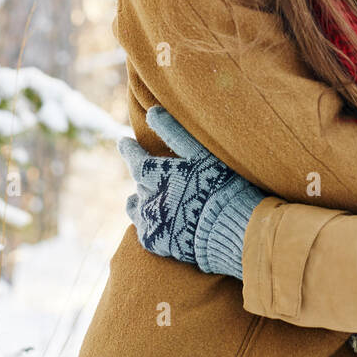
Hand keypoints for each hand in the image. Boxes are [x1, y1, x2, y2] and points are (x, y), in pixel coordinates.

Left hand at [119, 106, 263, 279]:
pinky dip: (147, 221)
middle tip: (144, 169)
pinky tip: (154, 219)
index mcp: (157, 175)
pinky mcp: (158, 244)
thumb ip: (175, 132)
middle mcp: (149, 199)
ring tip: (145, 196)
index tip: (122, 142)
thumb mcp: (201, 153)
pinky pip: (145, 230)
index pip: (135, 159)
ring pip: (139, 207)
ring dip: (142, 199)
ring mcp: (152, 223)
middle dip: (142, 175)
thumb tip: (152, 112)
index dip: (129, 150)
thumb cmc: (220, 186)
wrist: (233, 230)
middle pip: (140, 183)